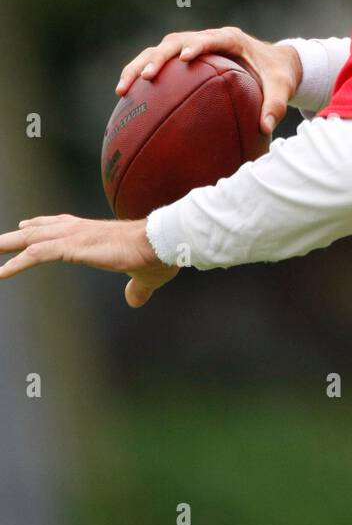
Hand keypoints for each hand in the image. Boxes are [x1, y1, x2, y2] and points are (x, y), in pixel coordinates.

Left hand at [0, 214, 181, 307]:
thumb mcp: (143, 277)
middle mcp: (79, 229)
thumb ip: (135, 288)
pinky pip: (36, 254)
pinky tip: (0, 273)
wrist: (163, 242)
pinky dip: (16, 263)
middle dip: (13, 237)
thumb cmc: (158, 255)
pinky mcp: (74, 247)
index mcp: (94, 232)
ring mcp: (74, 237)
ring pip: (30, 240)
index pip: (59, 224)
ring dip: (5, 247)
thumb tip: (134, 300)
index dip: (40, 226)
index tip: (25, 226)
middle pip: (37, 230)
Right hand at [114, 26, 302, 135]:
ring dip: (140, 66)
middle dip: (158, 57)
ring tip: (122, 89)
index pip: (212, 38)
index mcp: (232, 39)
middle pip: (176, 41)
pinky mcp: (185, 57)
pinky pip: (160, 64)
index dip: (198, 44)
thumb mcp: (282, 88)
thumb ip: (275, 106)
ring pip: (160, 50)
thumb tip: (264, 127)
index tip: (186, 57)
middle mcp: (208, 39)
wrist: (276, 63)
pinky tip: (126, 97)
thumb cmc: (278, 74)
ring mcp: (194, 45)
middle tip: (146, 77)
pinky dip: (142, 75)